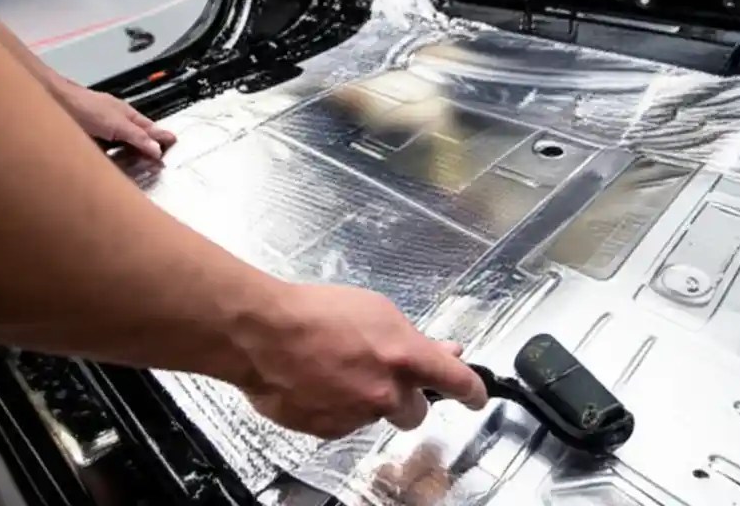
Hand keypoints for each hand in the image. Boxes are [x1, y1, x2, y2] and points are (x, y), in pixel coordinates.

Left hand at [49, 80, 175, 158]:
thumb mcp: (117, 125)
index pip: (149, 128)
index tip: (173, 143)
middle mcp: (113, 121)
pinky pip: (102, 147)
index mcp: (126, 114)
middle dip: (146, 144)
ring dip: (127, 150)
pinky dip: (110, 154)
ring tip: (138, 161)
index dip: (160, 136)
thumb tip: (157, 148)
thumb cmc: (85, 108)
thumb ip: (137, 137)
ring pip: (118, 141)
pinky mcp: (85, 136)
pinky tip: (109, 161)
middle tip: (158, 156)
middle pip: (135, 134)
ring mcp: (98, 128)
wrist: (53, 103)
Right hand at [243, 284, 486, 438]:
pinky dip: (337, 408)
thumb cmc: (314, 312)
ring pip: (376, 416)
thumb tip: (442, 350)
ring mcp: (357, 416)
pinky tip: (317, 383)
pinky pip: (343, 422)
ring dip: (366, 400)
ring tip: (336, 370)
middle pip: (417, 413)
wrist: (261, 334)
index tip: (478, 397)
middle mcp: (386, 393)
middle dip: (408, 400)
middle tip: (385, 378)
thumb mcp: (376, 310)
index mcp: (405, 357)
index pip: (457, 382)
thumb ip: (413, 338)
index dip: (474, 392)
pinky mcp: (328, 430)